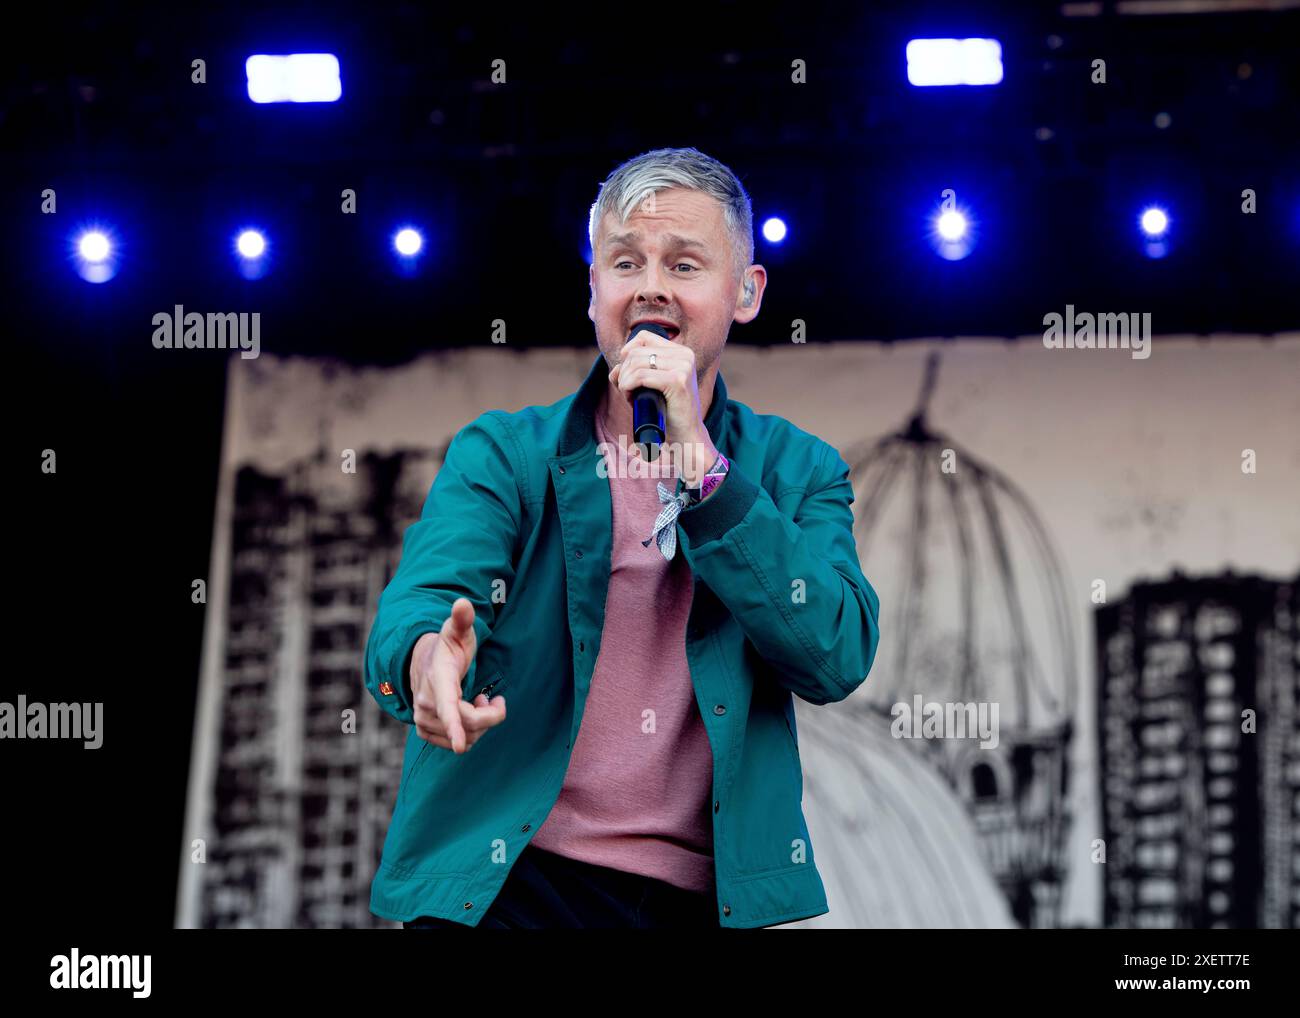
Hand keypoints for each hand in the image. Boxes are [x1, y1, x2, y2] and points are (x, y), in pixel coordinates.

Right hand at [410, 597, 505, 753]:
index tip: (459, 744)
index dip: (454, 725)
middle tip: (496, 699)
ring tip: (480, 701)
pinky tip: (469, 713)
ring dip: (481, 723)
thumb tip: (463, 603)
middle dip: (491, 715)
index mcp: (438, 679)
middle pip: (469, 724)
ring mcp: (423, 720)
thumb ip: (461, 619)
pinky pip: (459, 744)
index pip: (447, 705)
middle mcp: (426, 703)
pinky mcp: (425, 731)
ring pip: (466, 738)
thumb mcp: (456, 631)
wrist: (423, 662)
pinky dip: (470, 733)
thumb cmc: (447, 647)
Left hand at [609, 333, 717, 485]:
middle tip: (627, 391)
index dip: (627, 352)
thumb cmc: (668, 412)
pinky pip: (640, 377)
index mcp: (682, 352)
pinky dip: (628, 386)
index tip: (625, 372)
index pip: (644, 336)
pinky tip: (630, 398)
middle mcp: (685, 355)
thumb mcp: (654, 385)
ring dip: (624, 381)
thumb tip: (616, 369)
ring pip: (635, 364)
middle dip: (623, 372)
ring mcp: (683, 367)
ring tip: (629, 397)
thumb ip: (639, 370)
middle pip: (636, 352)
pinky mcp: (678, 381)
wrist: (686, 436)